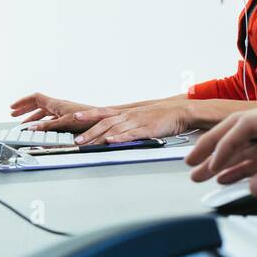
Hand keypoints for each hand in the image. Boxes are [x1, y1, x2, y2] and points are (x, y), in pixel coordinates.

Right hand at [9, 92, 113, 133]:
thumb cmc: (87, 119)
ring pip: (44, 112)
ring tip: (24, 125)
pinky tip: (41, 130)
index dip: (22, 102)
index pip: (35, 98)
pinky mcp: (69, 118)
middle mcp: (59, 106)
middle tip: (13, 115)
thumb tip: (30, 129)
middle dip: (24, 109)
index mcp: (56, 103)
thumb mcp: (64, 123)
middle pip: (37, 104)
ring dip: (33, 118)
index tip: (12, 107)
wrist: (104, 120)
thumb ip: (47, 127)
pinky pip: (51, 118)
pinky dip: (43, 123)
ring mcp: (64, 112)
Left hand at [74, 100, 192, 144]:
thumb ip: (129, 123)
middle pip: (104, 123)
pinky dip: (120, 138)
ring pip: (114, 129)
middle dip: (88, 131)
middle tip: (76, 140)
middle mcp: (130, 115)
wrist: (182, 112)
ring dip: (98, 137)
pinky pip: (131, 134)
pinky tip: (111, 141)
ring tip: (86, 144)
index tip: (74, 117)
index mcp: (128, 112)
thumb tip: (116, 131)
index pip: (103, 112)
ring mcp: (138, 122)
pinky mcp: (148, 130)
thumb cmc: (163, 116)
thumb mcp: (142, 116)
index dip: (88, 114)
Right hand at [186, 99, 256, 197]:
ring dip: (223, 159)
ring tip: (201, 173)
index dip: (225, 144)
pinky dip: (241, 166)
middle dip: (213, 146)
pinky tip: (227, 176)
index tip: (211, 163)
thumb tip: (254, 186)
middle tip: (192, 163)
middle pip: (239, 129)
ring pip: (246, 143)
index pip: (247, 125)